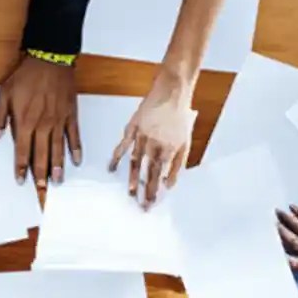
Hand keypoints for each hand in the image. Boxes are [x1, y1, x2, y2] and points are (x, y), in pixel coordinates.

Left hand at [0, 55, 79, 187]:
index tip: (21, 180)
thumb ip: (0, 117)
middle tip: (40, 189)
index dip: (21, 167)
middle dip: (40, 173)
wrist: (50, 58)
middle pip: (41, 154)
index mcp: (25, 121)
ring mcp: (58, 121)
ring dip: (57, 167)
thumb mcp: (5, 93)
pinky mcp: (70, 114)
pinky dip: (75, 149)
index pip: (22, 150)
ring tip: (57, 182)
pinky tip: (75, 161)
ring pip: (58, 149)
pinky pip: (74, 136)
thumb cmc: (26, 74)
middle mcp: (43, 125)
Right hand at [110, 79, 194, 207]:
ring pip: (135, 162)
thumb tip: (170, 184)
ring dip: (131, 178)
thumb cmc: (180, 116)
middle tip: (141, 205)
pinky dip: (115, 158)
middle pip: (147, 172)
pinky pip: (122, 146)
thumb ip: (178, 164)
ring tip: (129, 192)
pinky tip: (111, 168)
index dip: (155, 191)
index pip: (160, 175)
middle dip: (144, 190)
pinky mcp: (132, 128)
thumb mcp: (185, 141)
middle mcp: (155, 144)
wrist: (172, 92)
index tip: (150, 204)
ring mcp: (142, 136)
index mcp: (169, 148)